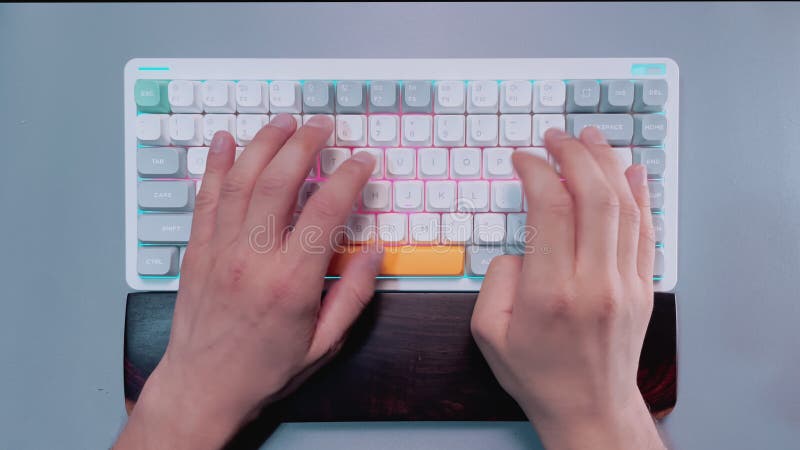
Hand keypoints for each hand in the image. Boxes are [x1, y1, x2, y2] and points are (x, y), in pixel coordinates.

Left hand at [115, 114, 379, 449]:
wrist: (203, 388)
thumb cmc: (264, 369)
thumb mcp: (324, 344)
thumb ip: (353, 296)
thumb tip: (374, 254)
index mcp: (292, 282)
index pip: (326, 211)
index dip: (349, 177)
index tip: (362, 161)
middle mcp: (253, 258)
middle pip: (280, 182)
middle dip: (305, 145)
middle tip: (323, 127)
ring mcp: (220, 250)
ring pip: (242, 181)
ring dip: (265, 144)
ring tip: (284, 122)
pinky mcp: (198, 250)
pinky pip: (207, 198)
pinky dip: (217, 166)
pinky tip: (226, 142)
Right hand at [471, 127, 664, 449]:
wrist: (589, 409)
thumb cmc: (537, 373)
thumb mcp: (488, 331)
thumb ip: (498, 278)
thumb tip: (524, 244)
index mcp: (550, 292)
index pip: (549, 208)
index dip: (535, 171)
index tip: (522, 158)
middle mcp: (593, 283)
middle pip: (593, 197)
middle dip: (573, 154)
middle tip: (555, 136)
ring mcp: (625, 284)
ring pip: (624, 207)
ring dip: (606, 163)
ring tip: (590, 138)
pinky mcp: (643, 287)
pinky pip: (646, 231)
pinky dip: (639, 194)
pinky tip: (629, 170)